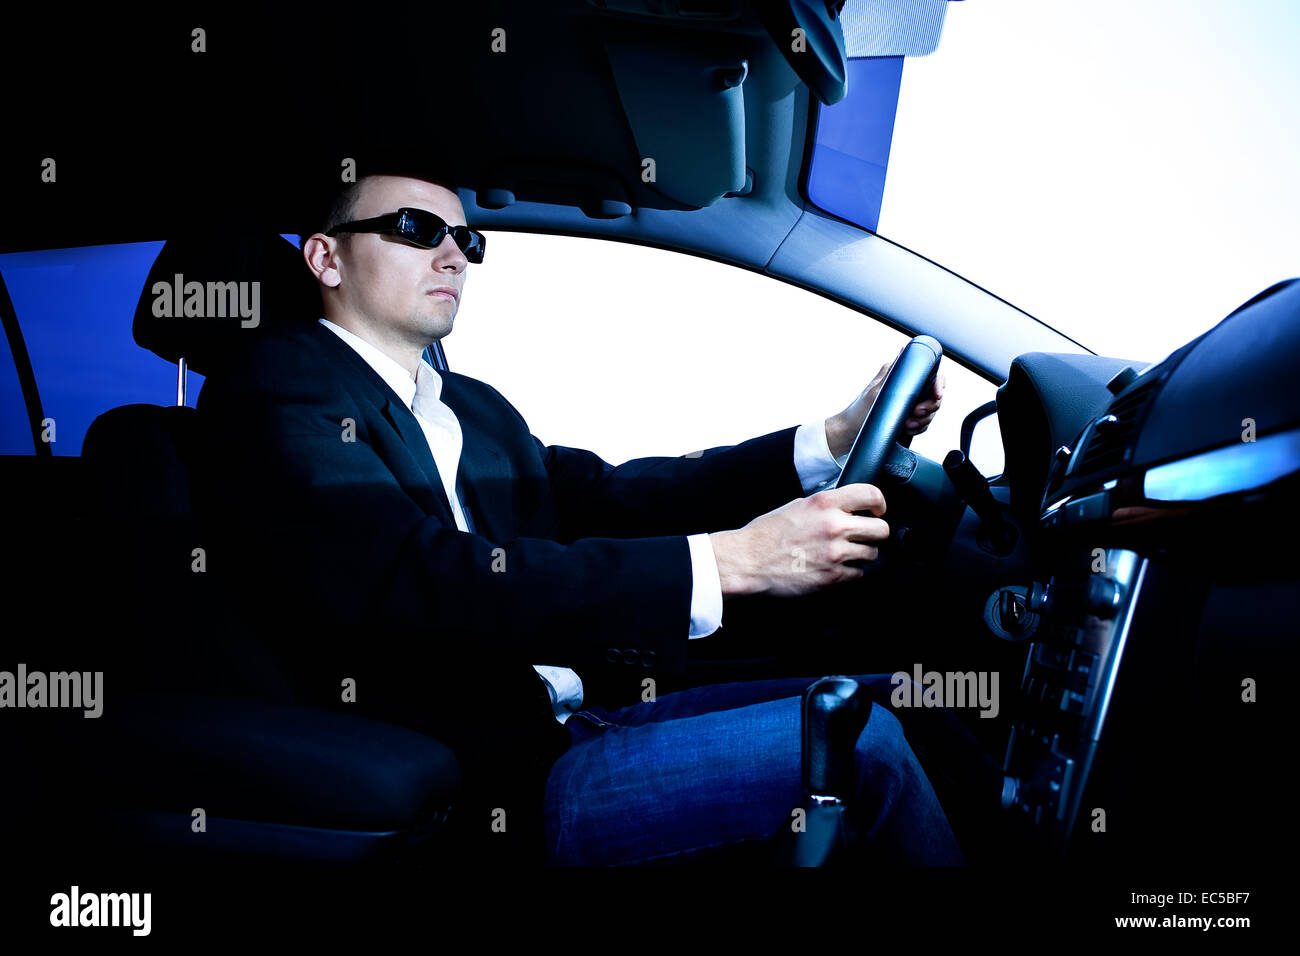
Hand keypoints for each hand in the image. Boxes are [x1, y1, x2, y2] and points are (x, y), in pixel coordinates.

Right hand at [709, 484, 888, 597]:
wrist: (749, 560)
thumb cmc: (766, 534)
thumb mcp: (797, 506)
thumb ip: (825, 506)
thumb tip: (847, 509)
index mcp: (824, 503)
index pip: (871, 495)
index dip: (879, 503)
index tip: (878, 510)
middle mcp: (833, 525)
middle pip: (881, 529)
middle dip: (874, 533)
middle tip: (864, 535)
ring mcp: (835, 553)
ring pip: (872, 554)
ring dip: (862, 554)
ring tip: (843, 553)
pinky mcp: (832, 576)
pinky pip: (858, 574)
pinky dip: (850, 572)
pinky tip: (835, 567)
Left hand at [825, 350, 945, 459]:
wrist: (850, 434)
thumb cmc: (859, 412)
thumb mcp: (877, 391)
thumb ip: (893, 371)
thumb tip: (905, 349)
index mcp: (900, 376)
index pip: (931, 375)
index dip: (938, 384)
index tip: (936, 395)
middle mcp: (906, 387)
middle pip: (933, 394)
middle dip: (929, 406)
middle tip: (915, 414)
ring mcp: (907, 402)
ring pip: (930, 410)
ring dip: (923, 419)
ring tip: (909, 424)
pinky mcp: (907, 417)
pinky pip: (923, 421)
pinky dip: (920, 427)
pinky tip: (908, 429)